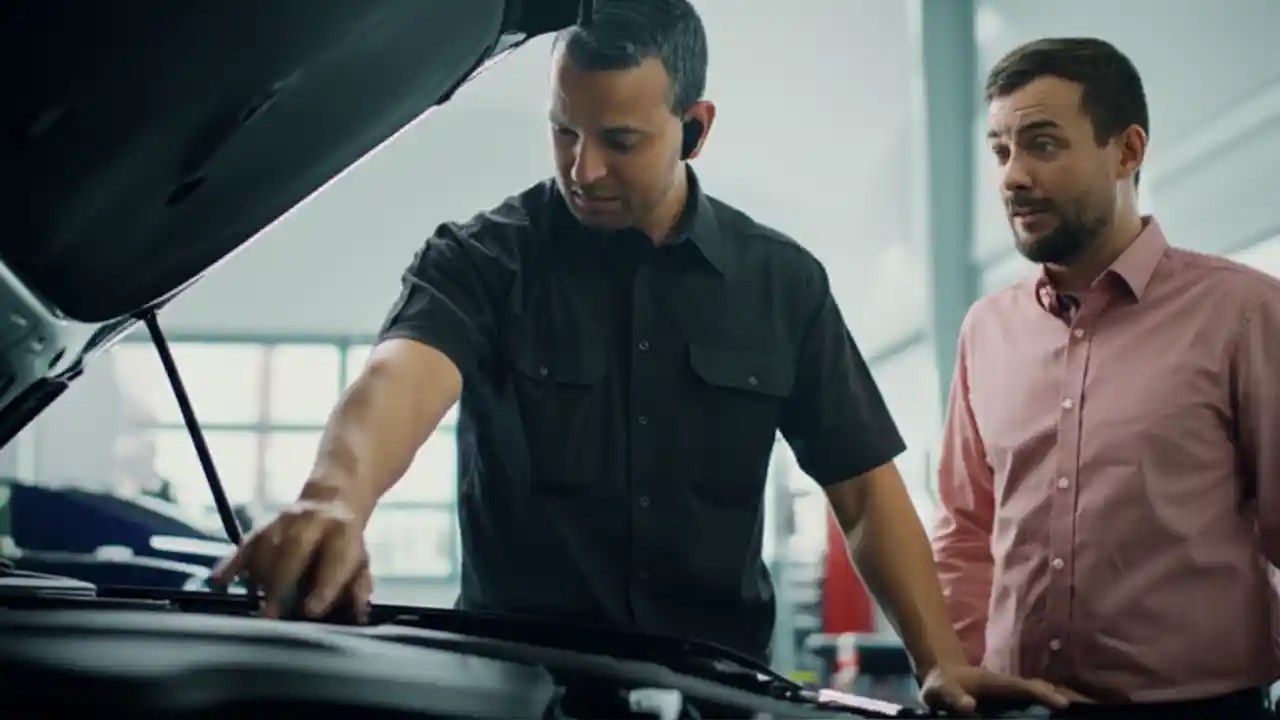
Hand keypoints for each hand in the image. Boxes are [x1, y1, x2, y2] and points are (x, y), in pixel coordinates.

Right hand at [211, 498, 372, 620]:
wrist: (332, 500)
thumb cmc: (344, 544)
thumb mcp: (360, 562)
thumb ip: (358, 588)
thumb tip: (357, 614)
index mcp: (343, 529)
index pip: (336, 557)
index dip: (325, 585)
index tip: (311, 611)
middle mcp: (312, 520)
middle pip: (295, 546)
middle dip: (282, 581)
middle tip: (272, 614)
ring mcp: (283, 521)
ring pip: (266, 543)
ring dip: (258, 575)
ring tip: (255, 604)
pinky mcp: (261, 527)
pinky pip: (244, 545)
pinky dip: (230, 563)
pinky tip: (220, 582)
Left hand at [919, 663, 1069, 714]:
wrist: (940, 676)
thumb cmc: (940, 685)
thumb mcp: (939, 691)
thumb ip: (952, 697)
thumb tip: (969, 706)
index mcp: (991, 682)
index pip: (1020, 686)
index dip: (1040, 693)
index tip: (1061, 703)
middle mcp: (1003, 684)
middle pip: (1033, 688)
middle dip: (1053, 695)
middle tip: (1078, 707)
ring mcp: (1005, 690)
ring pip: (1032, 692)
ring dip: (1050, 698)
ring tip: (1072, 708)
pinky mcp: (1005, 697)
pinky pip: (1026, 699)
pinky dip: (1041, 701)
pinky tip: (1050, 710)